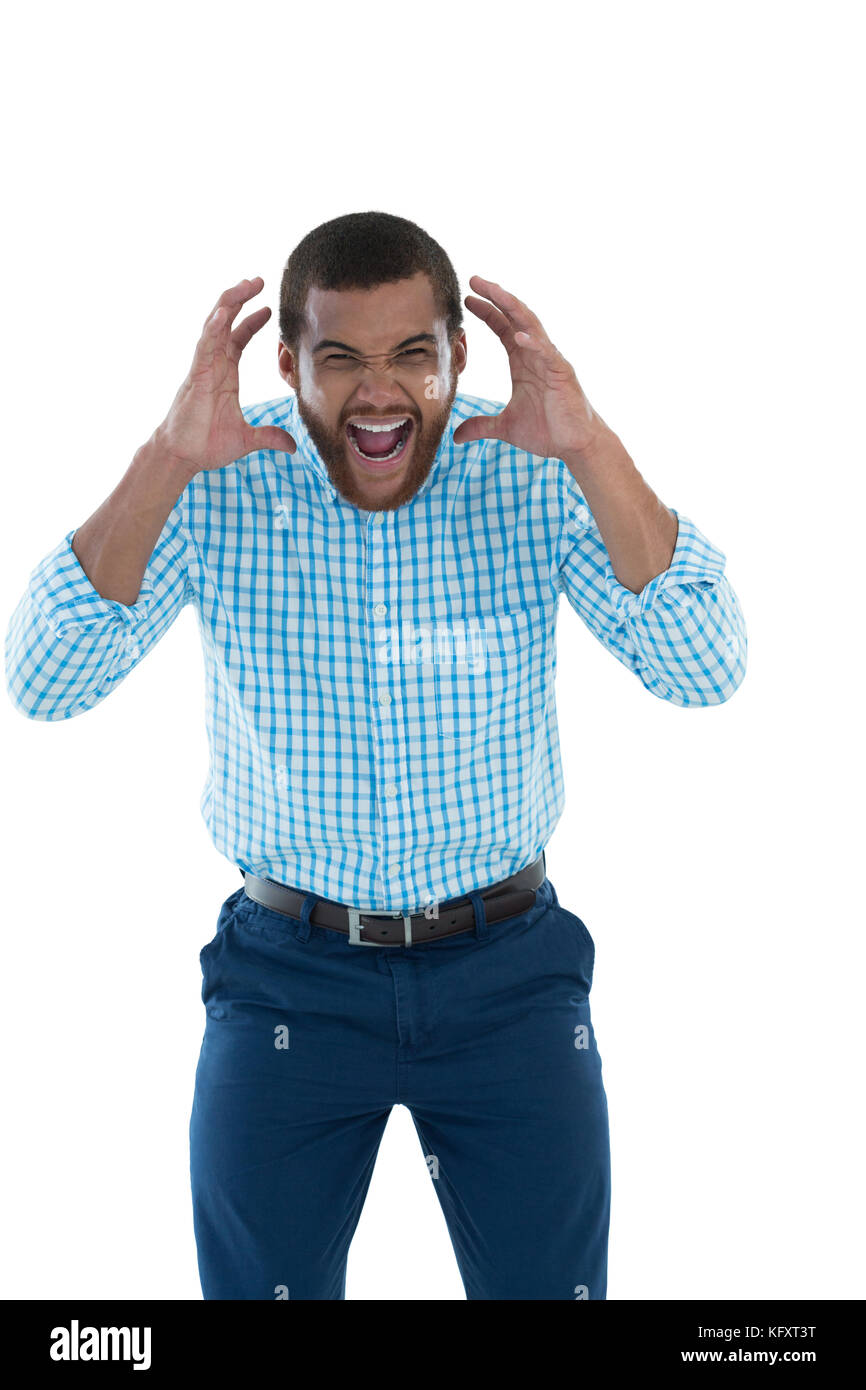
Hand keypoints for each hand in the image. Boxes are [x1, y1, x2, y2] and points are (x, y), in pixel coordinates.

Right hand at [155, 277, 295, 475]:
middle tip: (257, 279)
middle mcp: (213, 365)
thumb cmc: (206, 445)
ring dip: (229, 304)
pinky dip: (212, 329)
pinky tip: (222, 313)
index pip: (238, 339)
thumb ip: (269, 437)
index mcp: (224, 374)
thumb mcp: (246, 440)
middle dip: (241, 300)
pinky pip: (204, 347)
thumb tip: (293, 446)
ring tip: (244, 284)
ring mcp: (203, 368)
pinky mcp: (196, 377)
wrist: (182, 457)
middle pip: (226, 323)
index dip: (252, 322)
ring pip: (215, 327)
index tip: (268, 308)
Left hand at [452, 275, 609, 460]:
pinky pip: (547, 353)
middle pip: (515, 317)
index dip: (487, 312)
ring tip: (495, 292)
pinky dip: (534, 344)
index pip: (503, 328)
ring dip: (513, 307)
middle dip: (496, 297)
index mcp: (522, 362)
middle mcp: (536, 355)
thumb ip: (481, 426)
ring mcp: (550, 361)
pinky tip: (519, 336)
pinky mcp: (562, 373)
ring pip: (531, 326)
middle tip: (474, 279)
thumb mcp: (505, 428)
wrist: (574, 446)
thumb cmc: (547, 432)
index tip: (467, 300)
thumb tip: (456, 435)